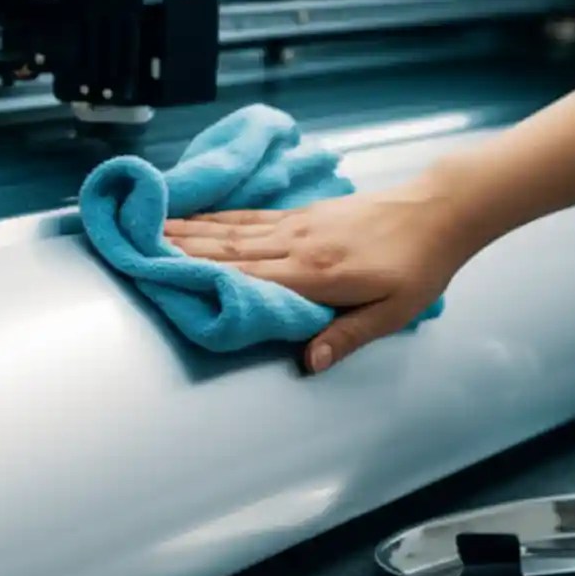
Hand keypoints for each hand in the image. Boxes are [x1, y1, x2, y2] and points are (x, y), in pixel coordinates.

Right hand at [164, 167, 479, 373]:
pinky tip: (195, 216)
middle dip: (179, 249)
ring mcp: (299, 225)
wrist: (439, 211)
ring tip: (149, 230)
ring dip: (189, 230)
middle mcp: (299, 245)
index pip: (247, 277)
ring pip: (233, 230)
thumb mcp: (393, 313)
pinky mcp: (303, 213)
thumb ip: (346, 336)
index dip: (202, 276)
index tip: (161, 273)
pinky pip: (251, 217)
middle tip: (135, 248)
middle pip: (228, 250)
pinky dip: (218, 217)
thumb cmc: (419, 267)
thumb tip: (308, 364)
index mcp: (317, 274)